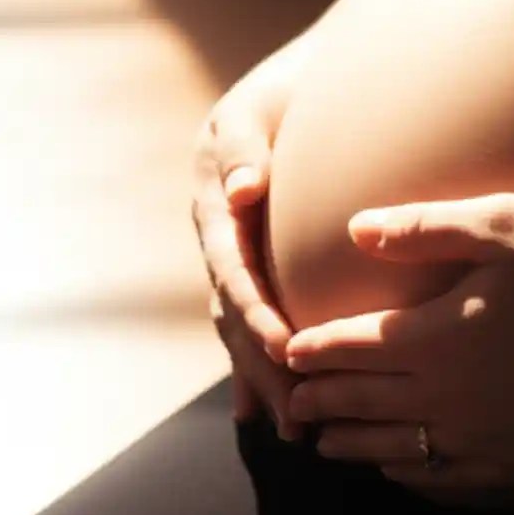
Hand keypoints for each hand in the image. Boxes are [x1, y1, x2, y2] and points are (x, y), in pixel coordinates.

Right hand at [192, 37, 308, 438]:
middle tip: (297, 416)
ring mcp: (232, 257)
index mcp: (215, 210)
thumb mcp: (251, 110)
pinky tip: (257, 406)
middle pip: (236, 316)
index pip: (234, 272)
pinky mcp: (252, 264)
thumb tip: (242, 192)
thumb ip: (244, 149)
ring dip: (264, 377)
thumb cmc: (277, 93)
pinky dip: (255, 362)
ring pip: (243, 328)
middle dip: (264, 367)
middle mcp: (219, 242)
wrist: (289, 87)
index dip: (257, 312)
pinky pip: (251, 320)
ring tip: (292, 426)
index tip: (288, 348)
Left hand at [284, 193, 513, 504]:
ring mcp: (482, 447)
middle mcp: (446, 401)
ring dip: (351, 445)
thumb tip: (355, 227)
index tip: (288, 352)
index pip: (349, 349)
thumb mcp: (511, 225)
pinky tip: (404, 470)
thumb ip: (427, 225)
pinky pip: (442, 486)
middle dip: (317, 403)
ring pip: (393, 453)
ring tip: (328, 442)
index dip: (311, 351)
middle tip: (290, 404)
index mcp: (436, 339)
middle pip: (359, 406)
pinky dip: (408, 476)